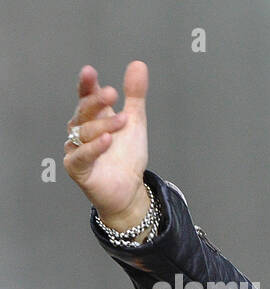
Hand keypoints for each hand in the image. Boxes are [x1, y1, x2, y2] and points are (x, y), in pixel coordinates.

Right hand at [63, 61, 149, 227]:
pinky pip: (81, 156)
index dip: (86, 85)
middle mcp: (80, 130)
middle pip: (84, 112)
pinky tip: (107, 140)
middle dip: (96, 101)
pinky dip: (94, 148)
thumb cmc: (126, 155)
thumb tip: (138, 64)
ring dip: (104, 125)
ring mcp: (76, 149)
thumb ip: (135, 95)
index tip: (90, 72)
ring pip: (84, 132)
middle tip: (113, 93)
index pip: (85, 96)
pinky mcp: (77, 168)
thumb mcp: (135, 122)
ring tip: (123, 122)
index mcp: (93, 117)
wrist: (129, 190)